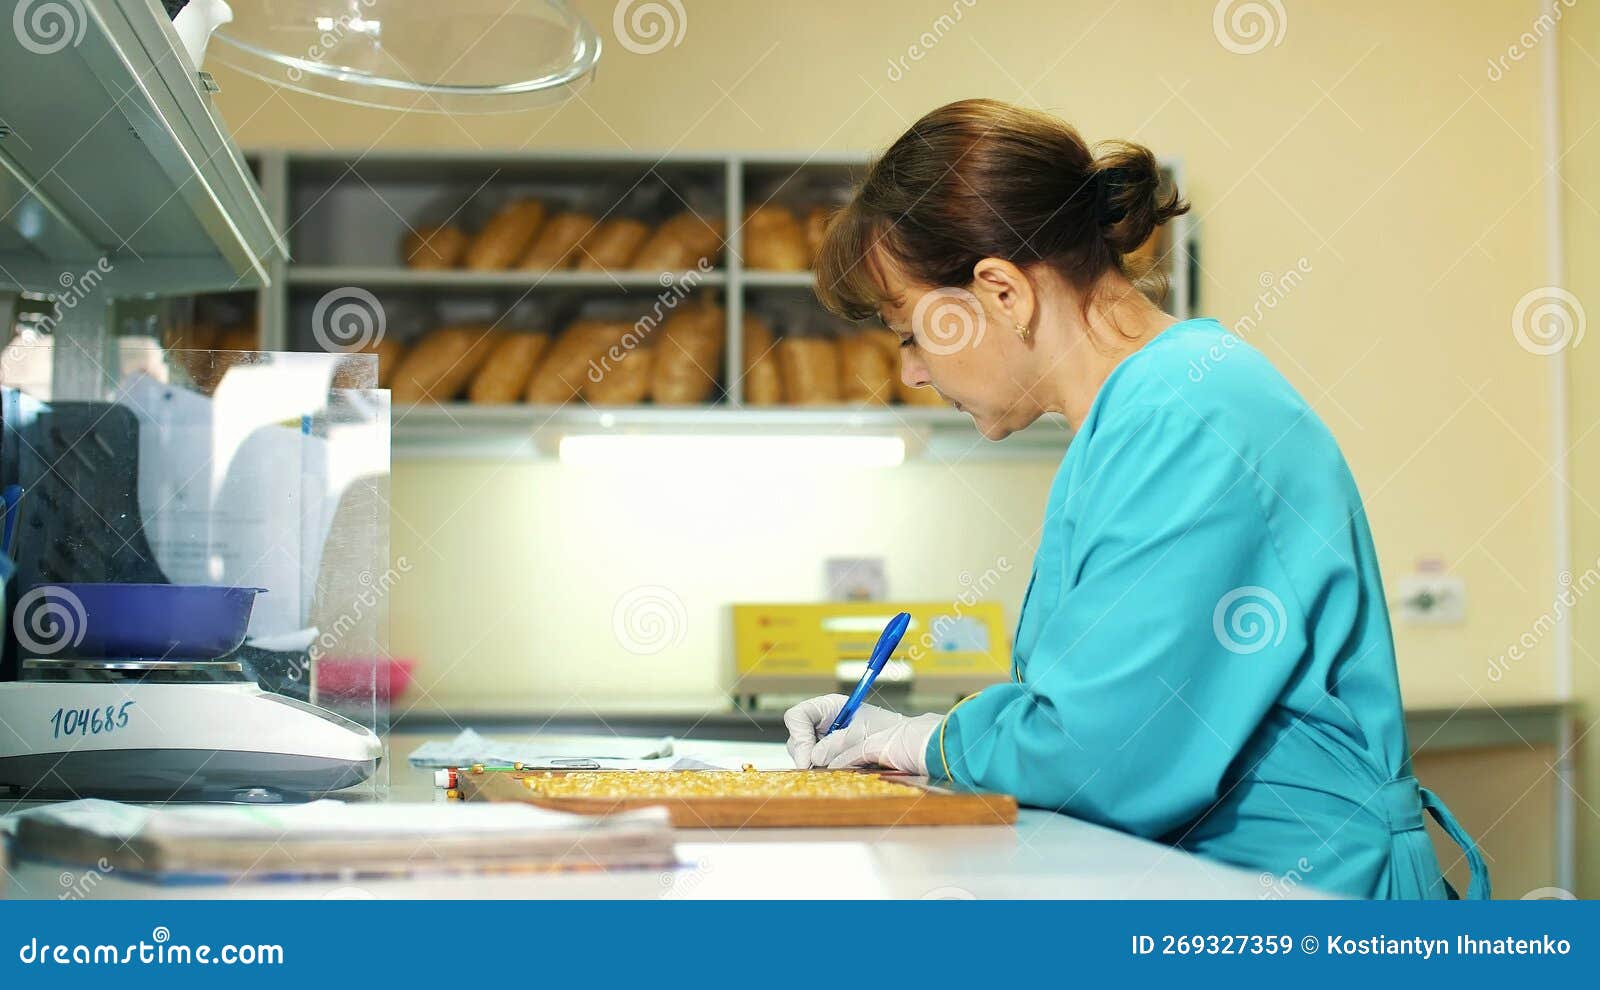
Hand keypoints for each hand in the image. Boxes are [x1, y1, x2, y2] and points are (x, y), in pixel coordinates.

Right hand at [782, 694, 942, 773]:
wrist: (908, 746)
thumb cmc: (890, 731)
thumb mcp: (862, 735)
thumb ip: (836, 745)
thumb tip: (814, 759)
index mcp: (830, 708)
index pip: (798, 716)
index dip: (799, 736)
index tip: (807, 758)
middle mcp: (824, 723)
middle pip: (797, 737)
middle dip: (804, 754)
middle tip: (814, 770)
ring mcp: (826, 741)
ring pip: (804, 754)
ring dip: (813, 765)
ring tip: (832, 770)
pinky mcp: (832, 758)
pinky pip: (817, 766)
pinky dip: (822, 772)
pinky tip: (835, 774)